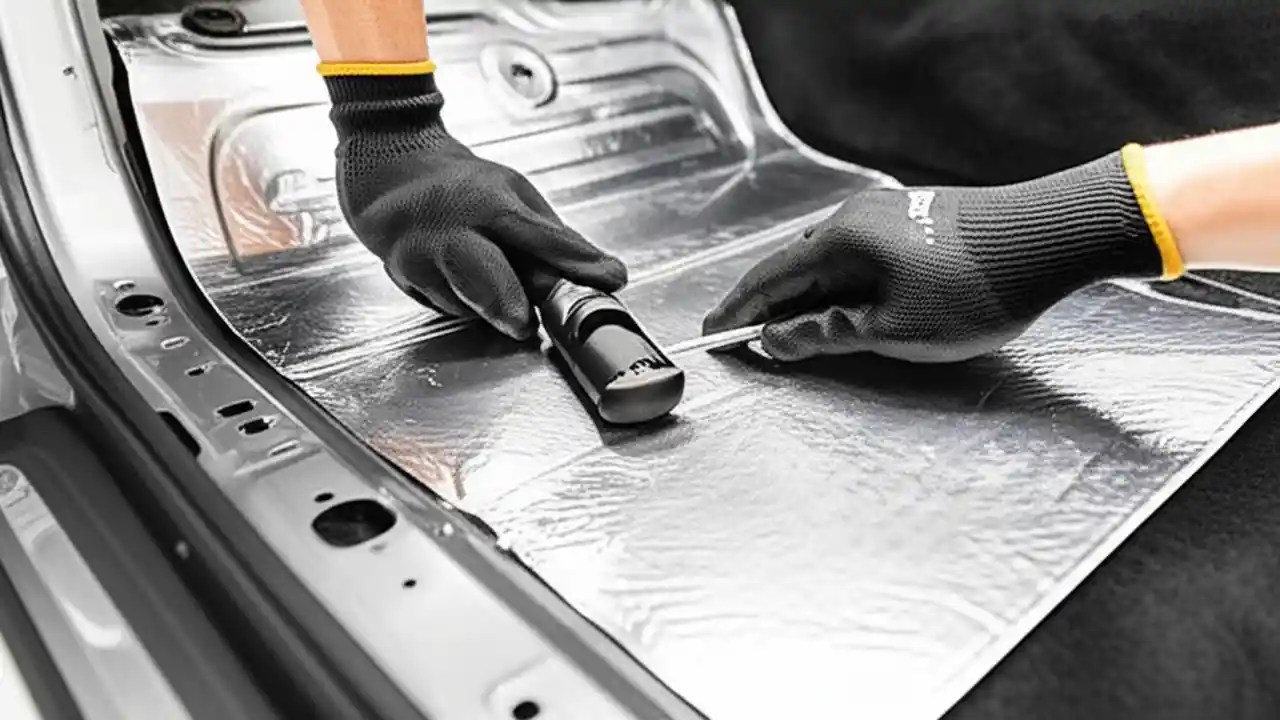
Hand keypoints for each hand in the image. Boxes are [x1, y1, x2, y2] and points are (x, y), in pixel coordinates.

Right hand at [326, 73, 625, 339]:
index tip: (610, 276)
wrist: (392, 177)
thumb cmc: (463, 189)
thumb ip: (553, 238)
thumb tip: (602, 273)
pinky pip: (449, 306)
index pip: (535, 233)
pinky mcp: (405, 280)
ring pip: (467, 300)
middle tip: (525, 325)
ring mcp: (421, 256)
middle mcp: (451, 229)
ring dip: (493, 307)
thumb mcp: (514, 195)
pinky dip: (468, 304)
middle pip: (481, 273)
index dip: (574, 258)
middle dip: (505, 302)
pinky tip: (464, 281)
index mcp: (487, 201)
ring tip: (501, 288)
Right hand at [704, 152, 1166, 362]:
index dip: (738, 310)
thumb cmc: (973, 287)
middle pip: (793, 263)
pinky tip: (845, 300)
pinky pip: (855, 252)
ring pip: (826, 257)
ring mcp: (886, 212)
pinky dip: (834, 280)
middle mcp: (855, 216)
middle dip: (765, 301)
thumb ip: (829, 334)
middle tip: (742, 331)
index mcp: (841, 240)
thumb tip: (776, 338)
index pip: (770, 278)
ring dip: (802, 291)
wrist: (1050, 236)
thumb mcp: (895, 328)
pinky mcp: (914, 218)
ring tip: (788, 323)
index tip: (714, 334)